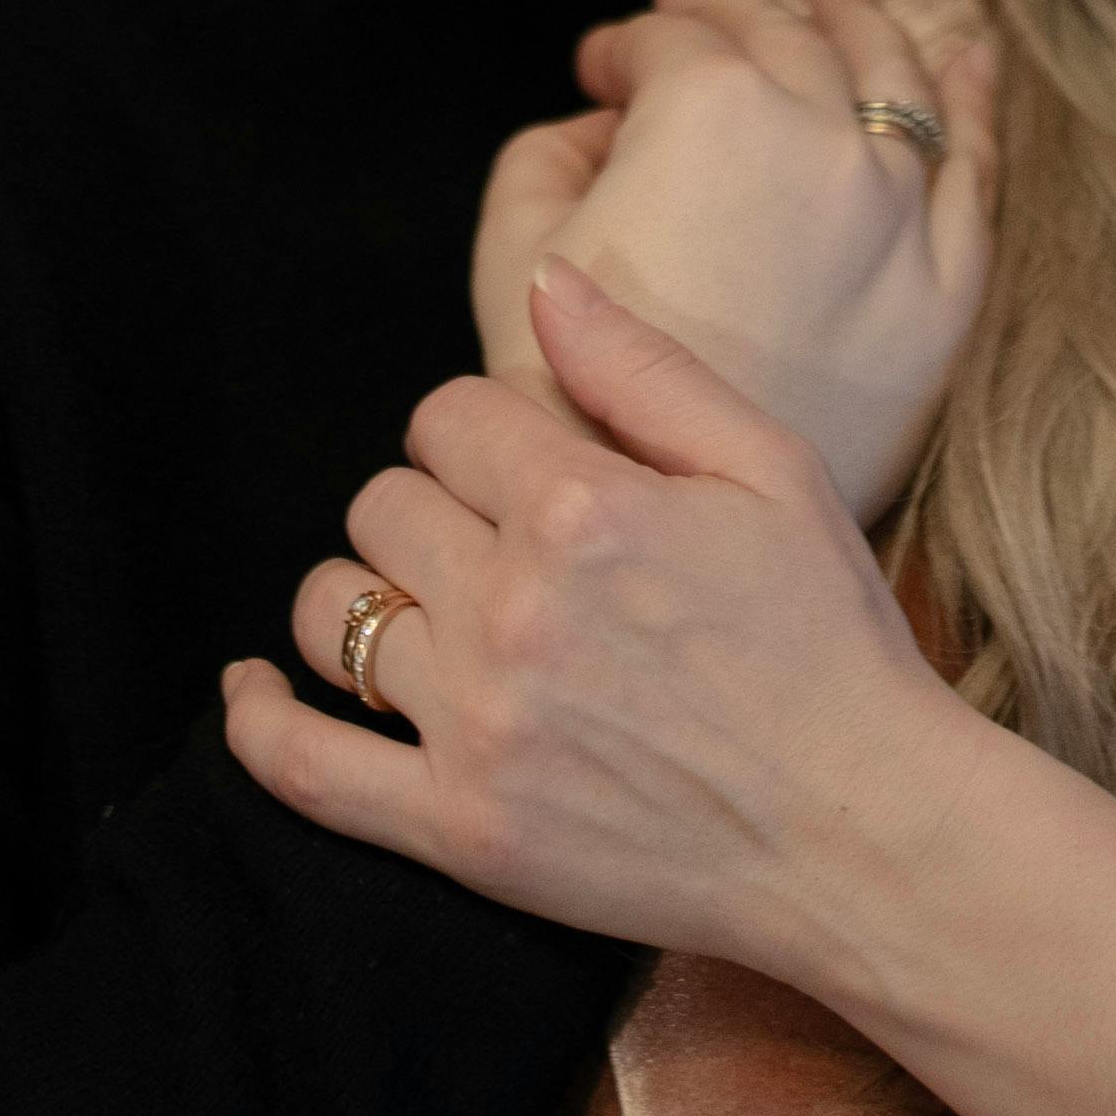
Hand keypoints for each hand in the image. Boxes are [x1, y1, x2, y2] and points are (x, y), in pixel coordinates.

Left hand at [223, 262, 961, 975]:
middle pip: (383, 504)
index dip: (484, 431)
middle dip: (433, 507)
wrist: (866, 836)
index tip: (529, 468)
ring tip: (426, 610)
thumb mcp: (773, 469)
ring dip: (366, 596)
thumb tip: (541, 278)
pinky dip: (257, 721)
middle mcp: (513, 610)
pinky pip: (305, 767)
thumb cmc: (833, 643)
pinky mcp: (460, 830)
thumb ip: (645, 368)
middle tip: (502, 546)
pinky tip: (248, 684)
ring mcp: (477, 726)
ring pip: (332, 612)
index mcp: (584, 508)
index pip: (447, 415)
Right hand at [471, 0, 995, 527]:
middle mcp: (820, 131)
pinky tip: (966, 59)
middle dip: (725, 6)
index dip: (626, 46)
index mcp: (710, 106)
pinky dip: (969, 102)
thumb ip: (548, 149)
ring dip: (860, 9)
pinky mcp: (947, 284)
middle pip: (779, 31)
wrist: (674, 519)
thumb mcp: (518, 246)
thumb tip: (603, 121)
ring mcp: (897, 206)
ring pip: (889, 73)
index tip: (603, 66)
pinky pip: (971, 170)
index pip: (666, 41)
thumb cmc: (577, 393)